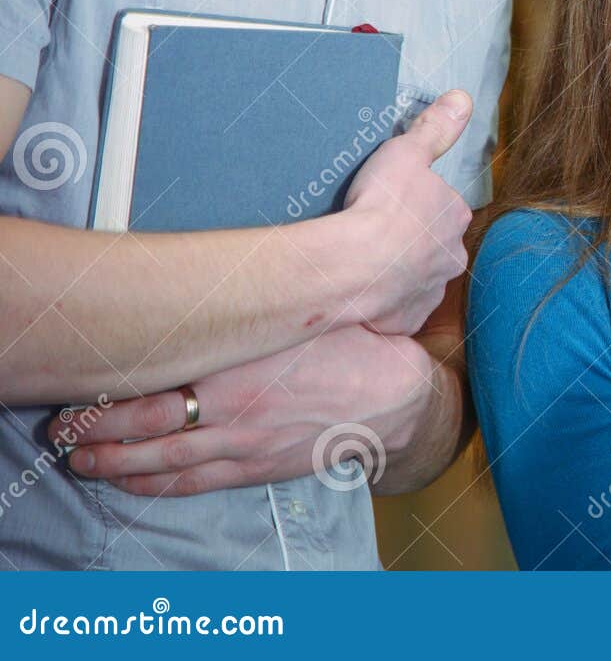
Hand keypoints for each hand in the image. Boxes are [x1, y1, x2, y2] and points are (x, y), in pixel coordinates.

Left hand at [47, 325, 433, 497]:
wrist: (392, 397)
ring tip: (81, 460)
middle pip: (146, 428)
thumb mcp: (299, 316)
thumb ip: (255, 309)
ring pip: (161, 461)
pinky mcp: (255, 467)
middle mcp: (232, 411)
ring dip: (114, 464)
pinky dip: (154, 485)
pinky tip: (130, 483)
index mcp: (239, 367)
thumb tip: (213, 283)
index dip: (111, 395)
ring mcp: (242, 445)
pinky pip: (193, 481)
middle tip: (61, 431)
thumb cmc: (349, 346)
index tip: (81, 389)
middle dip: (97, 432)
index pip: (156, 386)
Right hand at [340, 90, 473, 335]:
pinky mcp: (405, 319)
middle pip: (434, 244)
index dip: (418, 203)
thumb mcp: (407, 152)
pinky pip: (397, 308)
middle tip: (377, 232)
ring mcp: (430, 291)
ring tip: (366, 261)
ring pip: (417, 277)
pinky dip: (382, 301)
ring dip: (398, 271)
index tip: (394, 203)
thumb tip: (462, 100)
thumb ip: (434, 128)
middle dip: (412, 241)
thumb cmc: (381, 207)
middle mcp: (451, 257)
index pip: (444, 206)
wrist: (353, 267)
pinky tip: (362, 288)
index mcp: (455, 217)